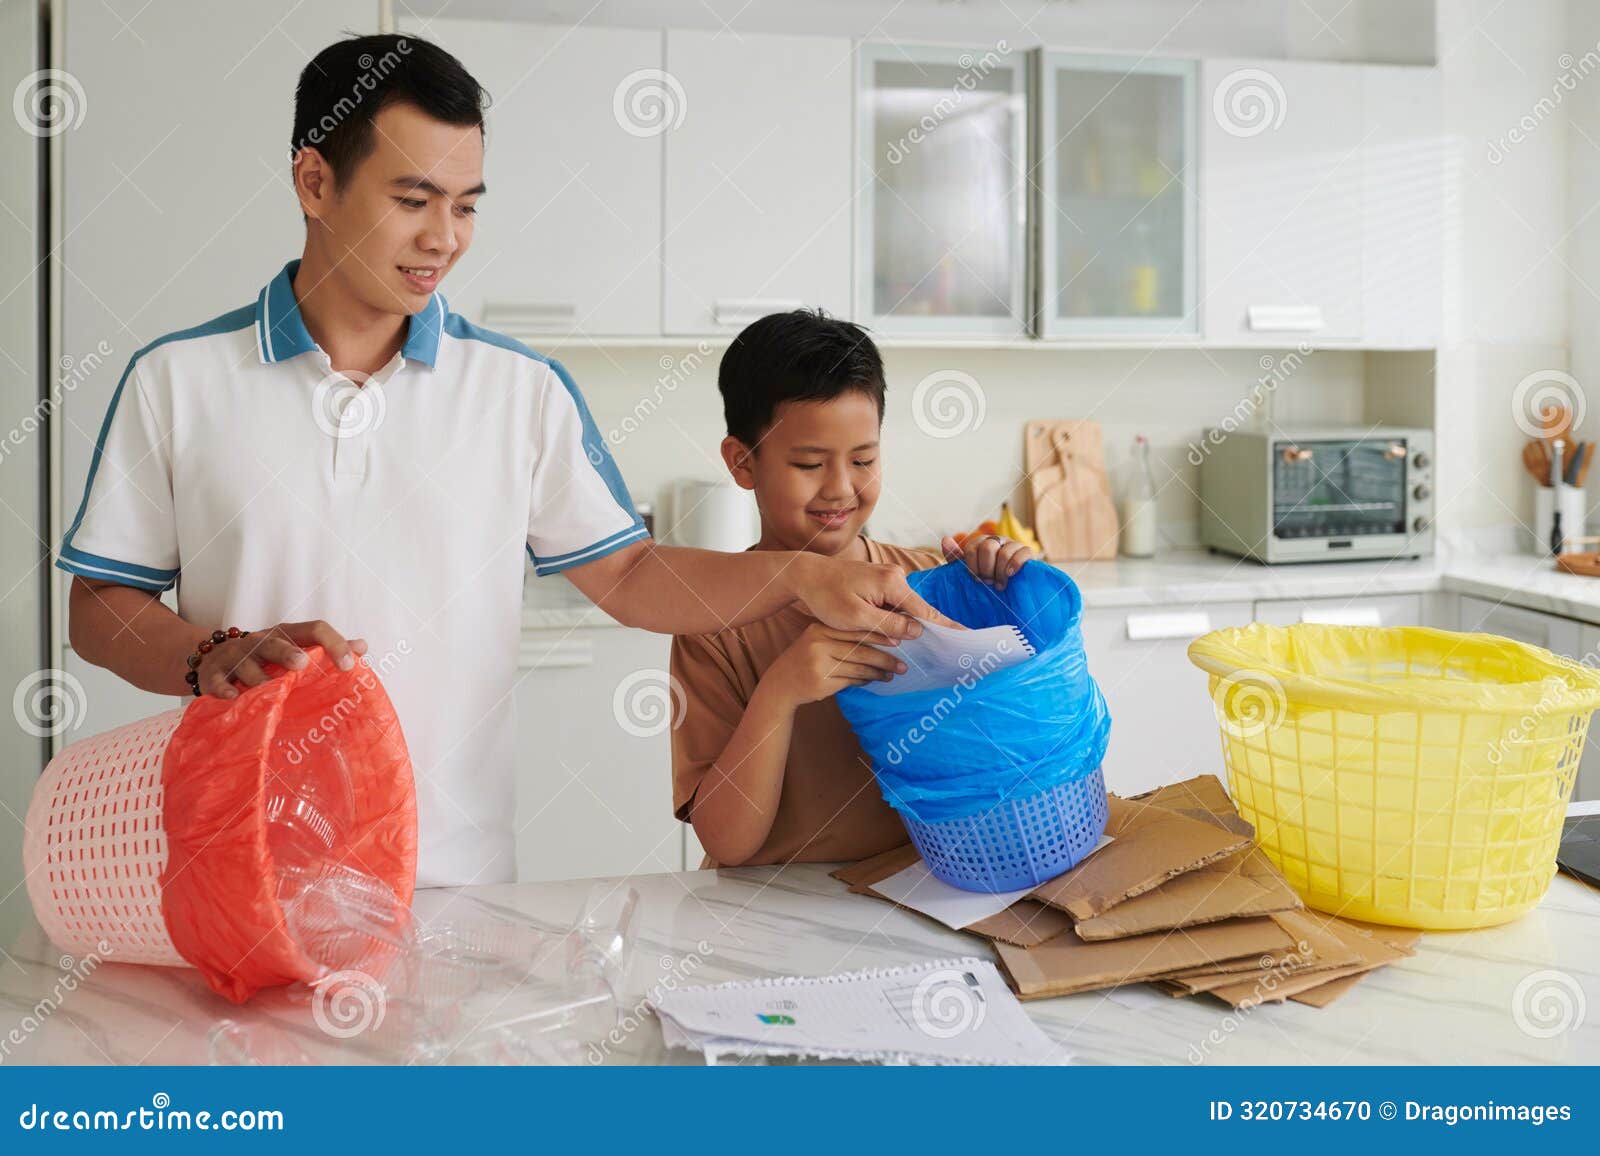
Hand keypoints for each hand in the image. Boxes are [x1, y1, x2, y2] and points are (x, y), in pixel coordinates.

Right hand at [193, 619, 367, 698]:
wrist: (216, 658)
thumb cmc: (268, 658)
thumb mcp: (296, 648)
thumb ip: (327, 649)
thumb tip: (362, 646)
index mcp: (288, 634)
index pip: (314, 629)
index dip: (333, 643)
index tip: (349, 665)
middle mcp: (261, 641)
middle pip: (275, 642)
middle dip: (288, 652)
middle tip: (301, 665)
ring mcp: (235, 656)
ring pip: (246, 662)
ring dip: (257, 676)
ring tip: (268, 689)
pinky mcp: (213, 673)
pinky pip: (217, 680)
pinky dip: (223, 689)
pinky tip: (232, 697)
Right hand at [760, 623, 908, 707]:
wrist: (781, 683)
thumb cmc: (806, 659)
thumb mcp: (818, 640)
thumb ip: (842, 636)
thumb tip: (881, 634)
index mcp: (820, 628)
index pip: (857, 629)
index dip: (880, 634)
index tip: (900, 640)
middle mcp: (819, 643)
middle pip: (861, 649)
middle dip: (885, 657)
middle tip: (903, 664)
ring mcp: (819, 663)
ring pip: (859, 667)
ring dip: (879, 672)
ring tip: (893, 674)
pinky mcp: (822, 681)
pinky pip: (852, 680)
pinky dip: (866, 680)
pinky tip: (875, 679)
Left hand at [789, 554, 962, 636]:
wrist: (805, 574)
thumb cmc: (826, 596)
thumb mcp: (857, 617)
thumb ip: (888, 624)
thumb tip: (917, 632)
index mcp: (893, 583)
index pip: (925, 612)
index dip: (946, 627)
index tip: (966, 637)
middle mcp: (895, 576)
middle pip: (918, 611)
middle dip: (931, 630)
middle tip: (951, 651)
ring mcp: (887, 577)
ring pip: (906, 609)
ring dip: (912, 627)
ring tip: (933, 647)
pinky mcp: (879, 582)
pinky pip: (895, 605)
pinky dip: (900, 620)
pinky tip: (905, 635)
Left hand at [941, 533, 1033, 591]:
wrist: (1012, 592)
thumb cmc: (988, 580)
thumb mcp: (970, 570)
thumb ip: (956, 558)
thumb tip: (945, 539)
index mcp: (981, 543)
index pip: (972, 547)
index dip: (972, 566)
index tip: (976, 580)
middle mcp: (997, 540)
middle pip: (987, 547)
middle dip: (986, 569)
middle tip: (988, 582)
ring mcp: (1013, 545)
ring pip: (1004, 552)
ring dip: (1000, 572)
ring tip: (1000, 586)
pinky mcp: (1028, 552)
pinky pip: (1023, 552)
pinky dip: (1015, 565)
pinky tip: (1011, 575)